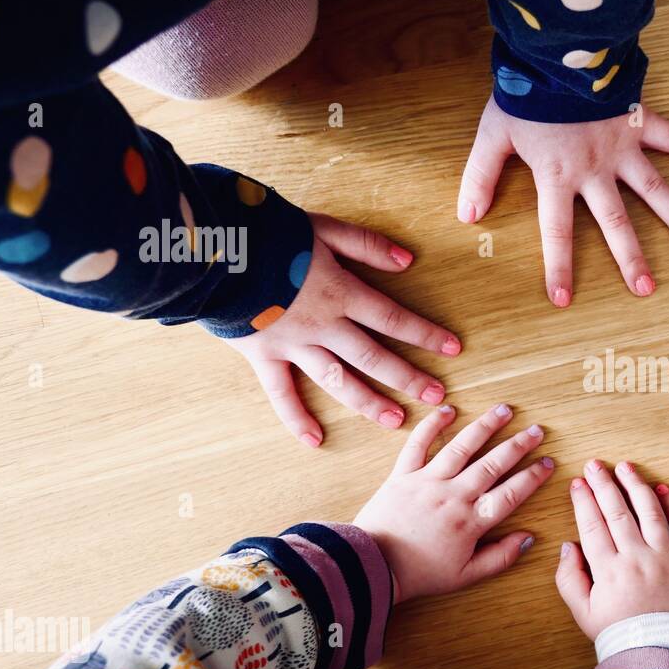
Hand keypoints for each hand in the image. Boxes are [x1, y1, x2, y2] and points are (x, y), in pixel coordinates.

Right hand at [228, 213, 460, 446]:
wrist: (214, 248)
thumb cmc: (268, 232)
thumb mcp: (323, 227)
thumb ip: (366, 245)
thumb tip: (408, 260)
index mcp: (341, 292)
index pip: (393, 318)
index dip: (425, 334)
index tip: (453, 349)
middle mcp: (323, 325)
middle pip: (374, 356)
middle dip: (408, 377)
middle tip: (437, 397)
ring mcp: (294, 345)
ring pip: (338, 380)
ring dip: (369, 402)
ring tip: (396, 421)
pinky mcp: (263, 355)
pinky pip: (281, 393)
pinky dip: (296, 418)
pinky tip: (315, 440)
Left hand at [353, 402, 553, 601]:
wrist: (371, 567)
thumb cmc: (419, 573)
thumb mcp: (466, 576)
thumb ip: (500, 557)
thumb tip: (529, 538)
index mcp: (470, 522)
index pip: (510, 493)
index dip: (532, 477)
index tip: (547, 463)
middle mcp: (453, 496)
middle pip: (492, 464)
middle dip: (518, 445)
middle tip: (536, 430)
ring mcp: (427, 481)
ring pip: (462, 447)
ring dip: (485, 426)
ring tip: (504, 410)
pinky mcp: (403, 474)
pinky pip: (419, 444)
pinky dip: (433, 424)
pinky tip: (449, 409)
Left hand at [457, 96, 668, 305]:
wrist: (554, 51)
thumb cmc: (523, 93)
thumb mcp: (492, 135)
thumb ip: (479, 176)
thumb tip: (467, 216)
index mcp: (558, 176)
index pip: (557, 231)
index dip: (558, 267)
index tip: (563, 300)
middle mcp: (596, 169)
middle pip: (615, 222)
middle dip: (630, 258)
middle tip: (646, 290)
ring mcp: (622, 147)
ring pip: (654, 190)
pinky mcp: (639, 121)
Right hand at [555, 459, 668, 638]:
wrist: (658, 653)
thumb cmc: (618, 633)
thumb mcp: (582, 611)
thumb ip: (569, 578)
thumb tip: (568, 546)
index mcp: (608, 570)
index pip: (592, 525)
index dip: (583, 500)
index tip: (577, 482)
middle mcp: (636, 558)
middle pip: (617, 511)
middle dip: (604, 484)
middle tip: (595, 464)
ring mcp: (664, 557)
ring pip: (649, 512)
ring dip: (636, 485)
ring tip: (626, 467)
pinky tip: (663, 489)